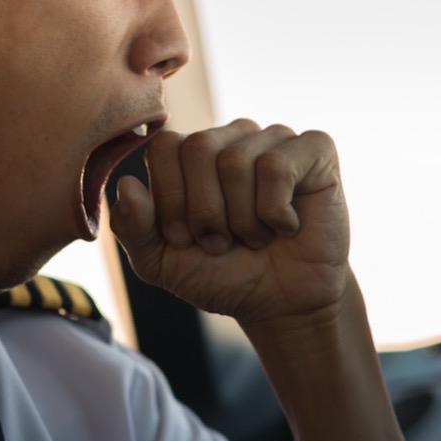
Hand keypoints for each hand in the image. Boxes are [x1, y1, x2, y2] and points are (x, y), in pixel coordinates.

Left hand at [110, 119, 350, 327]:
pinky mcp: (315, 149)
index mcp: (192, 153)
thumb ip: (132, 227)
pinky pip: (278, 166)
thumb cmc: (222, 275)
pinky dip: (275, 212)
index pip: (165, 147)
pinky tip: (287, 226)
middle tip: (222, 242)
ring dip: (242, 219)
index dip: (171, 199)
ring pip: (236, 161)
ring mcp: (275, 138)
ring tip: (256, 237)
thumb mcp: (161, 262)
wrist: (283, 303)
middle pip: (198, 148)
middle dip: (205, 211)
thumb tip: (125, 185)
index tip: (185, 238)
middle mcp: (232, 136)